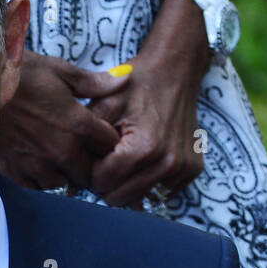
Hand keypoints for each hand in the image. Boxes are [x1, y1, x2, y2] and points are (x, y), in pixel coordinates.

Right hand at [0, 52, 128, 190]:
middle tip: (82, 149)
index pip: (110, 146)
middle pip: (90, 172)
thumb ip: (95, 83)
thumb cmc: (19, 75)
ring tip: (60, 156)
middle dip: (90, 163)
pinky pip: (39, 187)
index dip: (109, 141)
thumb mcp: (60, 70)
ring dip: (66, 173)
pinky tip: (40, 161)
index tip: (103, 135)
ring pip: (65, 183)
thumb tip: (124, 78)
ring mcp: (37, 164)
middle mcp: (60, 150)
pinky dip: (43, 178)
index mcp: (77, 124)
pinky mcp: (17, 172)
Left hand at [87, 39, 204, 206]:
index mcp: (143, 147)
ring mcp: (182, 167)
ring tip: (130, 153)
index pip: (102, 183)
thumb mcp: (103, 103)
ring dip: (129, 180)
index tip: (97, 153)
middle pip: (120, 197)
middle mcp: (167, 162)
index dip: (93, 169)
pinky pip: (161, 190)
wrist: (174, 69)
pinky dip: (151, 178)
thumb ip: (86, 137)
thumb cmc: (137, 84)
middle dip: (109, 179)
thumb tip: (73, 169)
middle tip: (111, 155)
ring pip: (139, 198)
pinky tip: (149, 156)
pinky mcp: (192, 168)